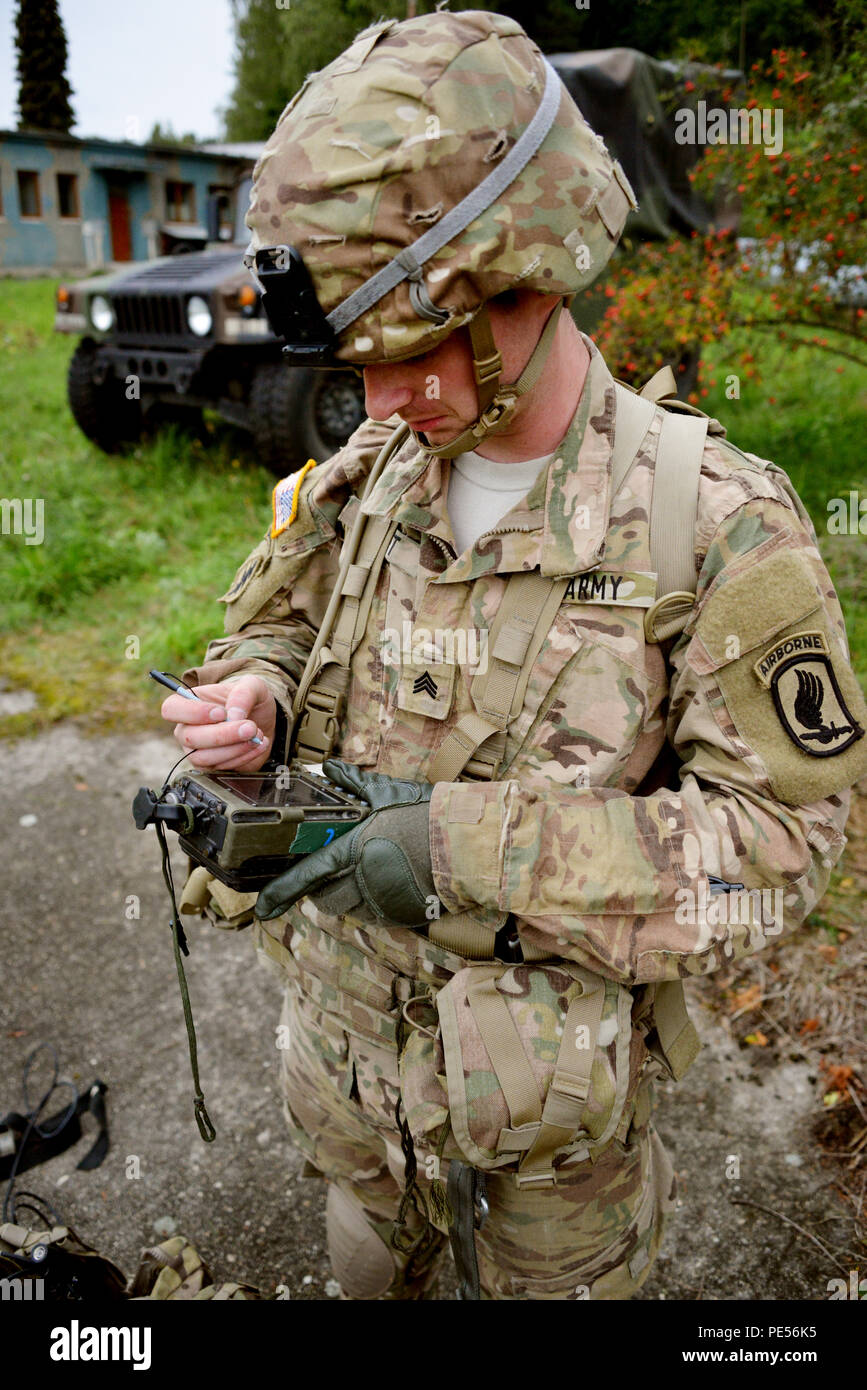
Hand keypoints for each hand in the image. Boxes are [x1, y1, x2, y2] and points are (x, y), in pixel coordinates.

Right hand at [160, 674, 275, 770]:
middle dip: (222, 735)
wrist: (262, 719)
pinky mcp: (213, 765)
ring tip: (256, 735)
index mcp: (188, 703)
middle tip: (249, 727)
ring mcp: (198, 750)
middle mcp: (187, 728)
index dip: (193, 713)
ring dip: (234, 749)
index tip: (221, 713)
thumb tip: (234, 715)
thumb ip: (243, 693)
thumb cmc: (248, 699)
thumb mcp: (252, 685)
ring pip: (203, 758)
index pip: (171, 709)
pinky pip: (221, 768)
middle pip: (189, 738)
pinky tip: (258, 744)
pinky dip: (244, 757)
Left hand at [255, 760, 441, 926]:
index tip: (262, 908)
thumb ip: (353, 783)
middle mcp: (361, 880)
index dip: (279, 894)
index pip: (305, 877)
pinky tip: (389, 882)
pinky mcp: (400, 914)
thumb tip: (329, 769)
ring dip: (348, 896)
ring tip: (367, 873)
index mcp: (352, 850)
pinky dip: (374, 903)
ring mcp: (381, 900)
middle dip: (322, 890)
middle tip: (335, 872)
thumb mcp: (385, 793)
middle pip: (324, 898)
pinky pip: (375, 915)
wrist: (464, 843)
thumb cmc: (425, 815)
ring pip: (349, 908)